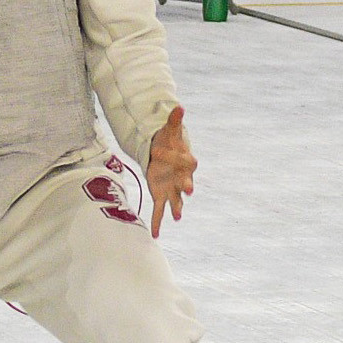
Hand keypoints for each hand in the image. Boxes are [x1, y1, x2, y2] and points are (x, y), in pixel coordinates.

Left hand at [145, 105, 195, 237]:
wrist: (165, 154)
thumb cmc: (169, 142)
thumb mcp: (170, 131)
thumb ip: (174, 121)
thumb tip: (179, 106)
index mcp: (187, 161)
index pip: (186, 161)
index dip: (173, 157)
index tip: (156, 151)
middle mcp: (183, 178)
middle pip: (187, 182)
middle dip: (187, 185)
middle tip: (188, 190)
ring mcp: (173, 189)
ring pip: (177, 200)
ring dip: (177, 207)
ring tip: (177, 216)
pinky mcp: (161, 196)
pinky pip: (160, 210)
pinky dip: (158, 223)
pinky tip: (154, 235)